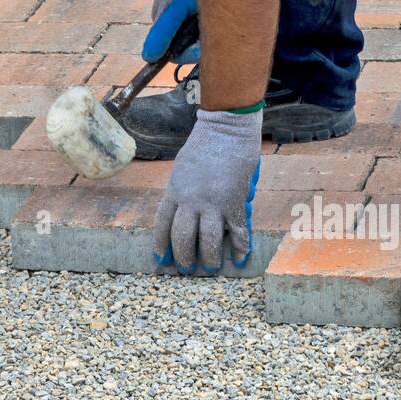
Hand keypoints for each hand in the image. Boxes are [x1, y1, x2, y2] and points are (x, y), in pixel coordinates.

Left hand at [152, 109, 261, 272]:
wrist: (227, 129)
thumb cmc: (205, 144)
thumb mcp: (183, 168)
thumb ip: (183, 190)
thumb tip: (187, 210)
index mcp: (174, 191)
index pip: (162, 224)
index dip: (161, 244)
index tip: (161, 259)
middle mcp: (190, 201)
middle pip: (183, 237)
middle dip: (184, 257)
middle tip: (187, 270)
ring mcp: (212, 203)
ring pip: (208, 240)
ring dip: (209, 258)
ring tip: (211, 268)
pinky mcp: (234, 203)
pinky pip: (236, 231)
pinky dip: (239, 247)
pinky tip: (239, 258)